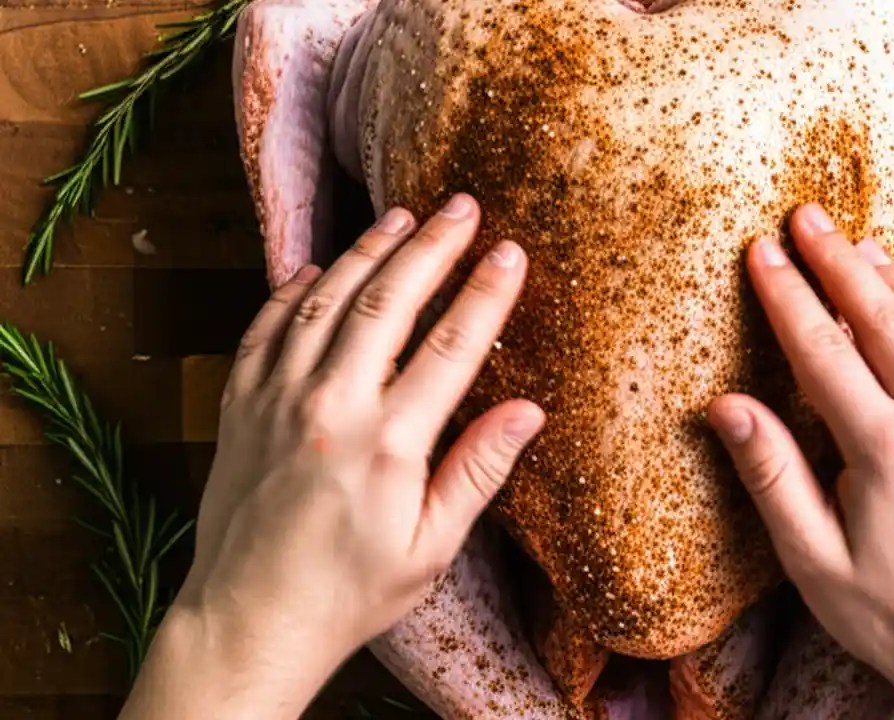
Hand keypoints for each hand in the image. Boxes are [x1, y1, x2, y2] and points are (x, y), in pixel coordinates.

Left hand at [121, 195, 543, 719]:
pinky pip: (267, 325)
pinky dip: (294, 288)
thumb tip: (530, 410)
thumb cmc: (350, 593)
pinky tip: (317, 265)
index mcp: (388, 444)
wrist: (250, 621)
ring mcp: (277, 398)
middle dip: (431, 246)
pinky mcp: (240, 403)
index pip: (450, 346)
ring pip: (326, 300)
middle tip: (462, 206)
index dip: (485, 292)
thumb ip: (477, 470)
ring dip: (366, 252)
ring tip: (401, 217)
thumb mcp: (431, 548)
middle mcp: (330, 406)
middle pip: (388, 302)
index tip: (511, 250)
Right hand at [709, 204, 893, 719]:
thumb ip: (772, 477)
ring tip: (862, 246)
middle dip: (839, 261)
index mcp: (887, 449)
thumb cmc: (888, 613)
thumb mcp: (811, 560)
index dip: (787, 294)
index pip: (824, 349)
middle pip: (885, 318)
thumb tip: (726, 405)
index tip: (760, 249)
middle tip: (806, 216)